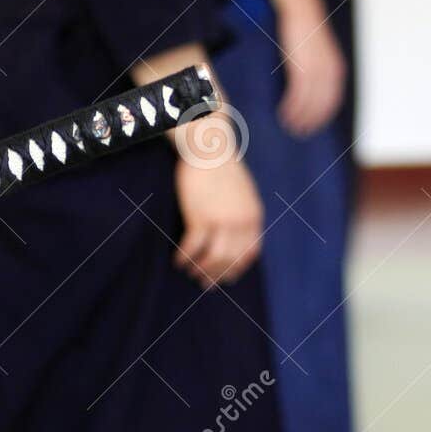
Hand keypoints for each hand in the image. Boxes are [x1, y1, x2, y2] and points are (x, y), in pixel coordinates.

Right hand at [173, 156, 263, 287]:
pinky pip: (192, 247)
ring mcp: (221, 221)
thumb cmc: (221, 167)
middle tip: (205, 283)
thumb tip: (237, 234)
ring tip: (190, 272)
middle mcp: (241, 223)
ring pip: (212, 258)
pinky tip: (177, 261)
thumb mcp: (243, 192)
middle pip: (230, 260)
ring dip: (200, 269)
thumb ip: (244, 214)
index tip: (227, 277)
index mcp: (253, 217)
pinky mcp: (200, 218)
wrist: (208, 147)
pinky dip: (184, 257)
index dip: (238, 268)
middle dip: (217, 275)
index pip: (250, 253)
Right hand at [276, 6, 345, 136]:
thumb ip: (318, 69)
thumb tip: (310, 86)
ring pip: (308, 101)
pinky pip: (297, 93)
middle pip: (321, 104)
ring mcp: (315, 69)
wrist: (302, 11)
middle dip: (311, 120)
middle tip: (300, 132)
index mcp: (336, 69)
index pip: (332, 100)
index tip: (314, 127)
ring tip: (290, 126)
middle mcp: (329, 71)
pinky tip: (284, 113)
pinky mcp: (301, 66)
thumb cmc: (307, 31)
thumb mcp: (318, 53)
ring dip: (299, 116)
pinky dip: (291, 106)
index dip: (322, 116)